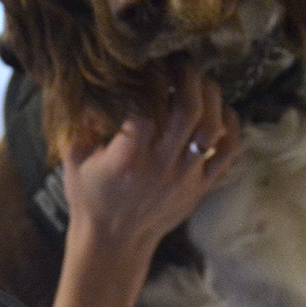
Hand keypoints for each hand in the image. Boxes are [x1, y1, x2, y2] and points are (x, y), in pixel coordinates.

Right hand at [48, 66, 241, 306]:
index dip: (151, 80)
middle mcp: (161, 167)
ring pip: (212, 127)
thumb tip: (91, 84)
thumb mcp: (74, 159)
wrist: (115, 244)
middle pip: (189, 111)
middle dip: (188, 77)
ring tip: (200, 81)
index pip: (147, 109)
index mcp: (127, 159)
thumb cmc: (91, 197)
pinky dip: (231, 126)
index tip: (148, 65)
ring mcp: (186, 178)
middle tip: (181, 62)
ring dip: (211, 96)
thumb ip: (80, 123)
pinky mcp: (202, 187)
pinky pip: (229, 152)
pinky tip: (220, 110)